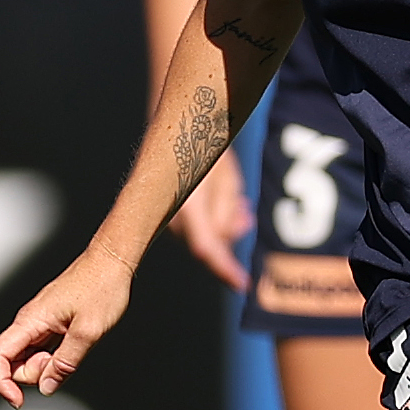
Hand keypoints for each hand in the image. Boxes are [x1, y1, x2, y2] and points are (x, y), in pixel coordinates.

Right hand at [0, 249, 138, 404]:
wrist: (111, 262)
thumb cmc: (102, 287)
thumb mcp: (88, 331)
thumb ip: (65, 362)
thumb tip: (46, 386)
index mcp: (31, 320)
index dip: (1, 383)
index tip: (18, 400)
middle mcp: (28, 321)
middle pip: (11, 362)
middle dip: (33, 374)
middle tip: (62, 362)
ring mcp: (37, 322)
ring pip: (26, 357)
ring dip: (44, 366)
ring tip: (71, 349)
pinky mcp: (48, 323)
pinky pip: (39, 349)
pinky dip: (51, 358)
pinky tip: (70, 349)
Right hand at [172, 149, 251, 291]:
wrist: (175, 125)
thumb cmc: (206, 144)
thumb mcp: (225, 176)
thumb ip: (226, 212)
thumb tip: (227, 237)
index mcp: (188, 204)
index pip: (207, 249)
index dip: (225, 269)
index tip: (244, 285)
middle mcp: (171, 214)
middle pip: (209, 243)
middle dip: (230, 232)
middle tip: (244, 213)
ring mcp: (164, 215)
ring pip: (204, 236)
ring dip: (224, 223)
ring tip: (238, 204)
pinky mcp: (165, 213)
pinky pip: (194, 227)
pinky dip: (214, 220)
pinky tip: (229, 205)